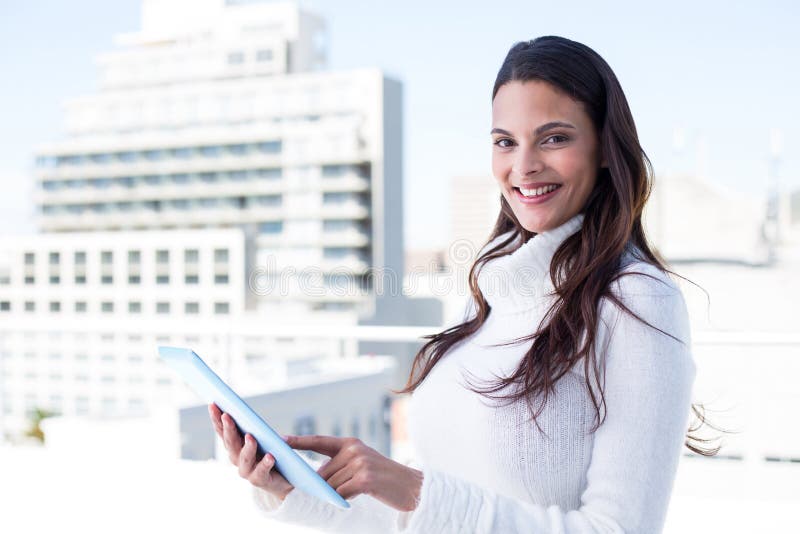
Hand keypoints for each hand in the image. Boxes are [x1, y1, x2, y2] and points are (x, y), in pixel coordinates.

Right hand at [208, 403, 293, 500]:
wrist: (285, 478)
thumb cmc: (272, 453)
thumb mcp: (265, 437)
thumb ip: (258, 428)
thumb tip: (253, 419)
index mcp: (235, 446)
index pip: (223, 431)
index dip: (216, 419)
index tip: (213, 404)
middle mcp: (237, 459)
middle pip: (231, 443)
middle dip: (228, 429)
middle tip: (227, 415)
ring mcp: (247, 471)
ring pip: (244, 459)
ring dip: (247, 447)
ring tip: (251, 436)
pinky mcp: (261, 480)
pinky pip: (262, 472)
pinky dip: (265, 463)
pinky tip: (270, 456)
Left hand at [286, 434, 422, 511]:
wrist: (411, 487)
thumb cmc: (383, 479)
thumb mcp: (362, 464)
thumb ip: (341, 466)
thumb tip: (316, 479)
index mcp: (351, 443)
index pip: (319, 441)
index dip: (299, 441)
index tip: (281, 440)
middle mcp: (354, 449)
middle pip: (323, 472)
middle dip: (321, 485)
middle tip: (321, 493)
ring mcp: (359, 463)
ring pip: (331, 484)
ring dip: (334, 494)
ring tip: (348, 494)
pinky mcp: (364, 479)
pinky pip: (341, 493)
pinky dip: (342, 499)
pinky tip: (351, 499)